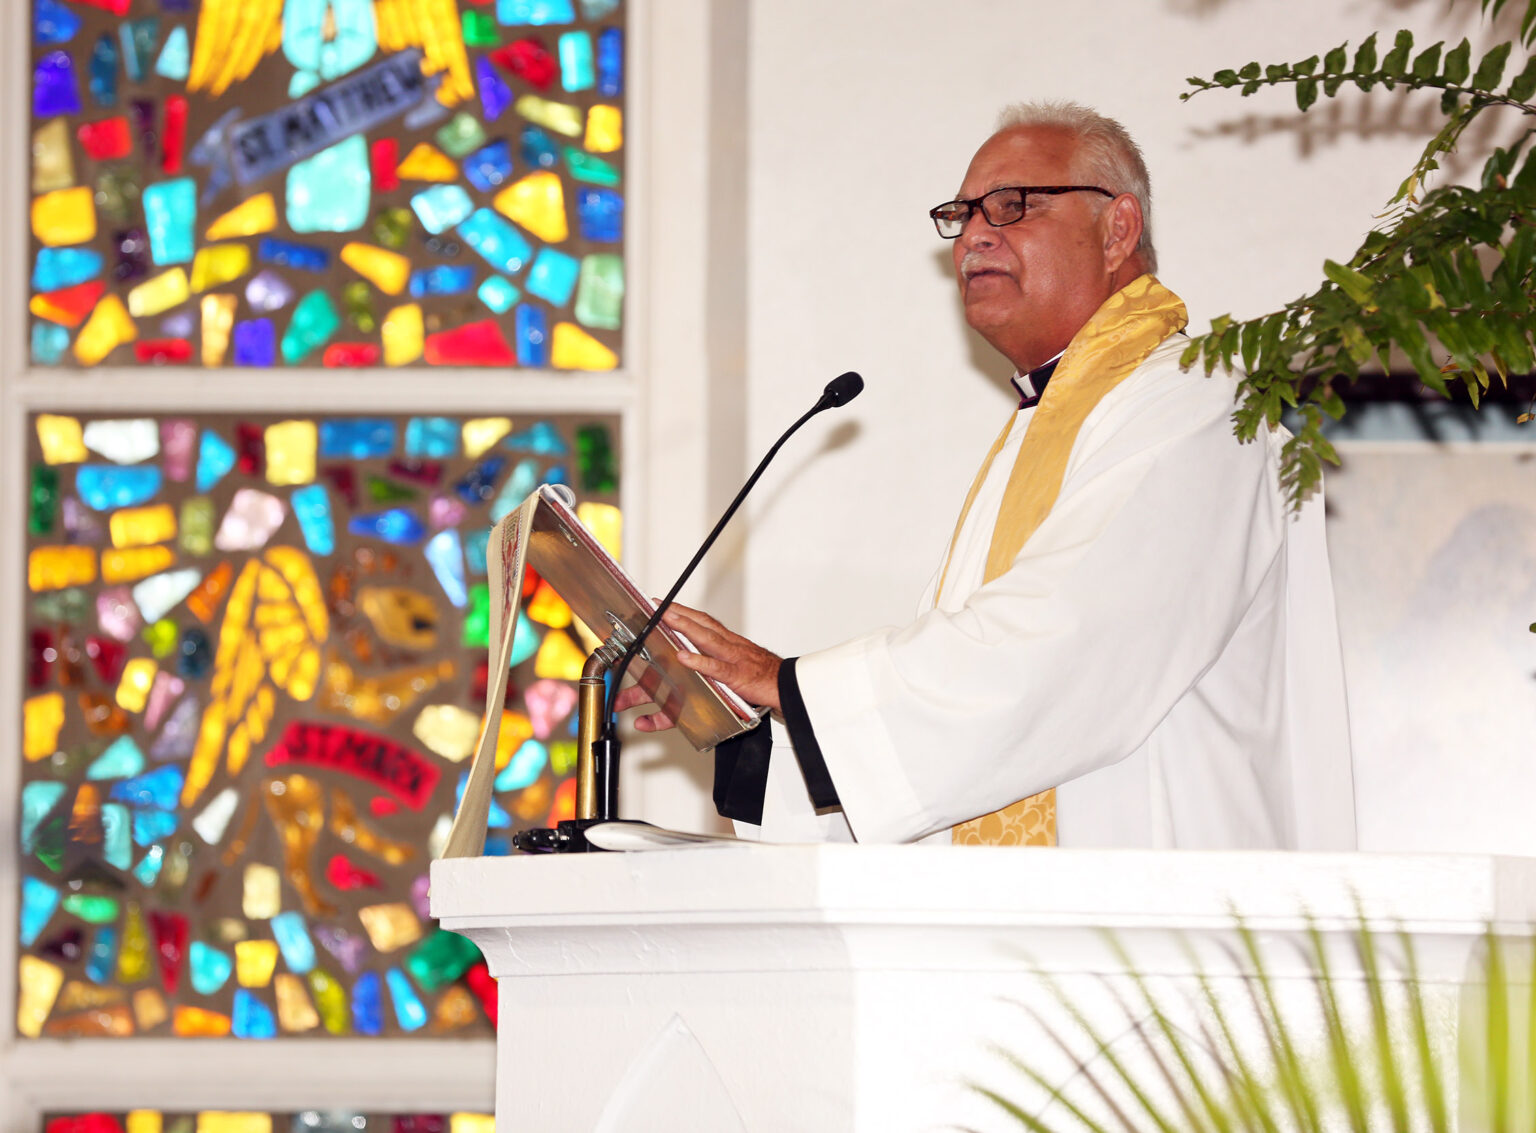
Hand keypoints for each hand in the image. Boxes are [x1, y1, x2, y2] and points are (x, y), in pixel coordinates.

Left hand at [667, 604, 782, 710]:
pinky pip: (716, 667)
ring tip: (668, 619)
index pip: (705, 621)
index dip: (685, 611)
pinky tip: (684, 657)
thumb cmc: (764, 676)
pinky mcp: (738, 677)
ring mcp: (735, 660)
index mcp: (731, 642)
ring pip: (708, 639)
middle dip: (680, 614)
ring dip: (686, 627)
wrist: (789, 687)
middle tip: (659, 606)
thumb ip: (718, 659)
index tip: (665, 604)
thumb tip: (694, 658)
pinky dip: (699, 661)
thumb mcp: (739, 661)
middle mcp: (731, 646)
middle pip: (703, 624)